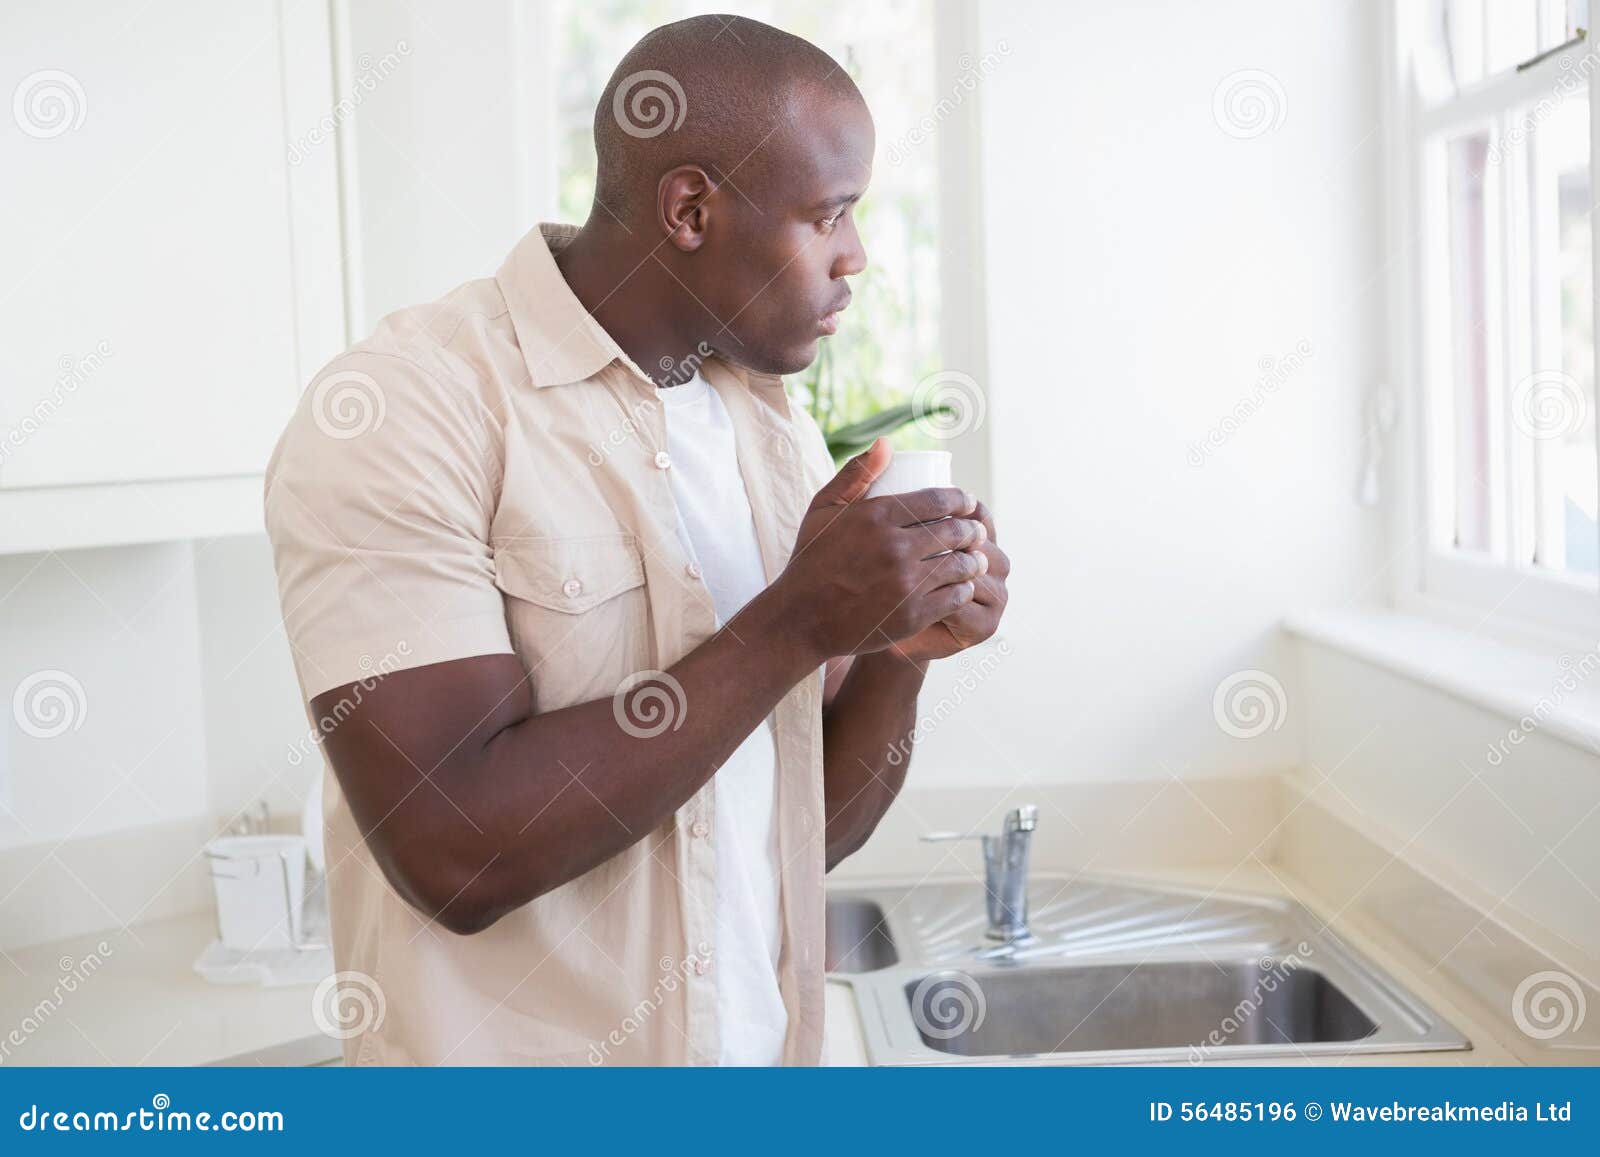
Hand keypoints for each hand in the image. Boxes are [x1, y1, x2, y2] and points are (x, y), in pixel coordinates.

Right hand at [766, 438, 988, 659]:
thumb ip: (855, 474)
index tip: (968, 502)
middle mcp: (894, 547)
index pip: (937, 501)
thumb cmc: (811, 560)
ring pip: (959, 566)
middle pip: (954, 532)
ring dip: (974, 560)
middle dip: (972, 529)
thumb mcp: (823, 510)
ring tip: (977, 559)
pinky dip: (964, 590)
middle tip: (977, 531)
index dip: (961, 500)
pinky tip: (965, 587)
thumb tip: (887, 443)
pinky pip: (954, 598)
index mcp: (876, 516)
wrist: (800, 619)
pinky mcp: (911, 615)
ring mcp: (905, 584)